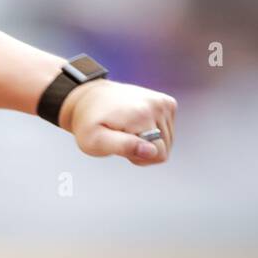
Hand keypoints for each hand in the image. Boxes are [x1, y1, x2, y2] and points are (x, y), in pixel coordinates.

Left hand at [59, 79, 176, 165]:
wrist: (89, 99)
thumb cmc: (88, 124)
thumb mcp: (95, 141)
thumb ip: (123, 147)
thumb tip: (151, 151)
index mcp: (141, 115)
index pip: (158, 155)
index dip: (139, 158)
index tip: (120, 146)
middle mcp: (156, 105)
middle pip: (165, 148)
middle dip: (143, 150)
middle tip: (121, 137)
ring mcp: (163, 102)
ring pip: (168, 139)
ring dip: (147, 140)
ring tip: (126, 129)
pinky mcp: (167, 102)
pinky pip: (168, 129)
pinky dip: (153, 131)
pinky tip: (135, 124)